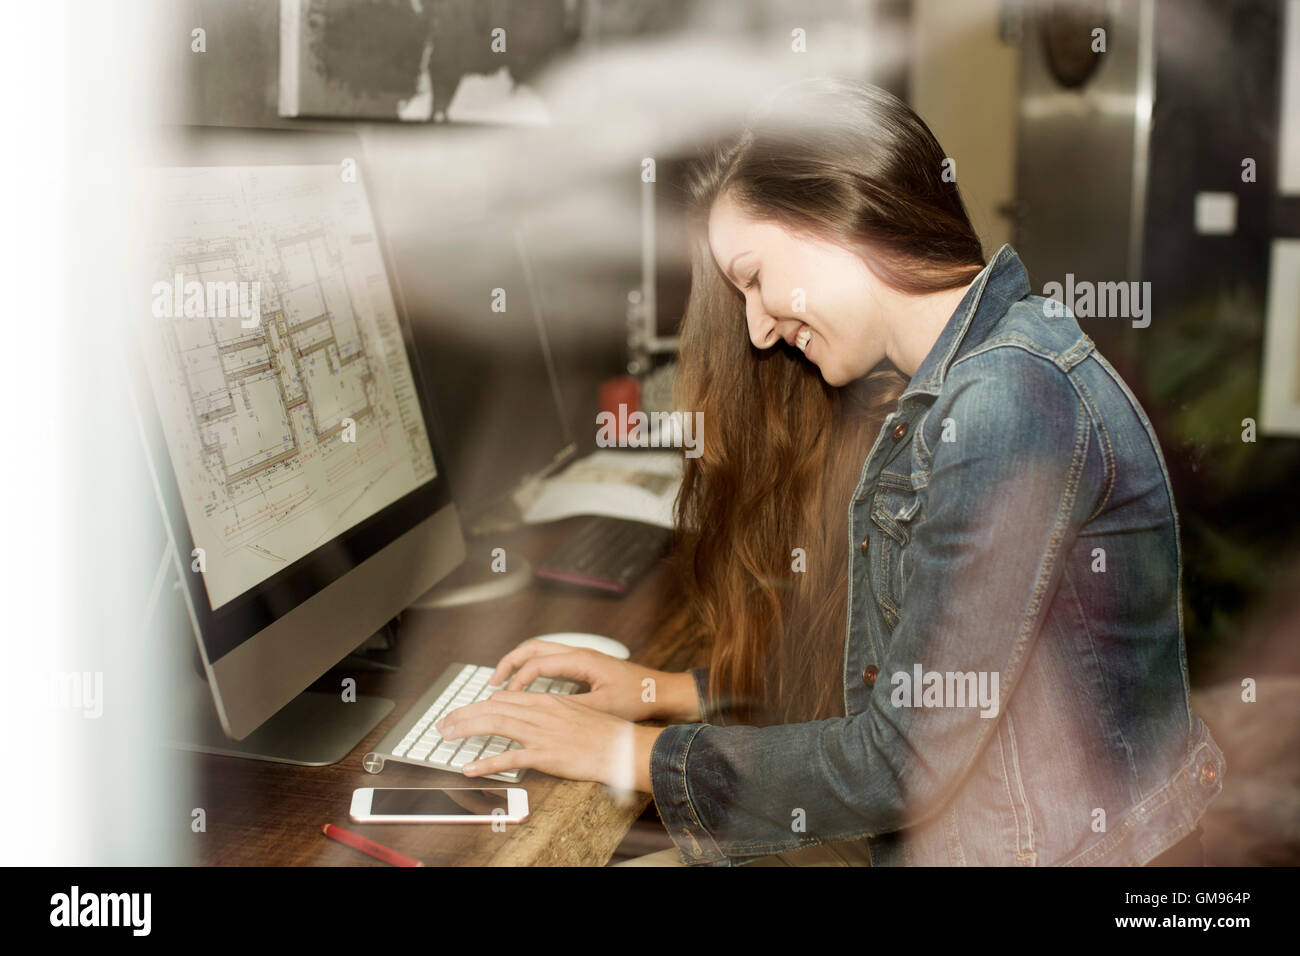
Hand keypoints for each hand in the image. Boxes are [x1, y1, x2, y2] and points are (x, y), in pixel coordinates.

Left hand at [434, 690, 662, 790]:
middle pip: (492, 708)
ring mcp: (541, 733)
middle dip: (463, 715)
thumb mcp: (573, 713)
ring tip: (447, 737)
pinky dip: (486, 763)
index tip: (461, 713)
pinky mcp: (545, 755)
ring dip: (466, 730)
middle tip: (443, 724)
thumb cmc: (603, 733)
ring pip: (495, 725)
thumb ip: (548, 712)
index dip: (477, 706)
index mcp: (545, 702)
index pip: (502, 699)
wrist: (622, 746)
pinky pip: (510, 758)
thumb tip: (528, 715)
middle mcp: (540, 713)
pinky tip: (471, 768)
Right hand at [488, 639, 682, 722]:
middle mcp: (579, 653)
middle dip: (510, 662)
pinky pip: (551, 659)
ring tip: (503, 682)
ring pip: (541, 651)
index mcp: (581, 660)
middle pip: (533, 648)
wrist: (661, 691)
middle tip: (492, 682)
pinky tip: (528, 686)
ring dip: (520, 664)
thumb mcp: (602, 707)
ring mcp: (582, 656)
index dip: (517, 680)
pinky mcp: (585, 665)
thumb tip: (543, 714)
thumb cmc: (638, 698)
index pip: (538, 663)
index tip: (504, 697)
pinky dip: (533, 669)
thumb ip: (571, 708)